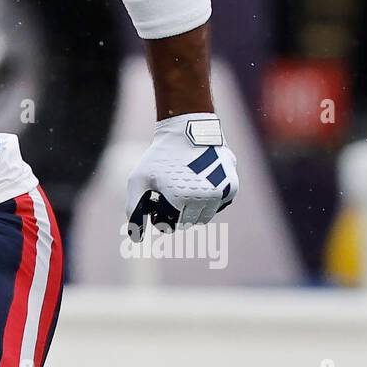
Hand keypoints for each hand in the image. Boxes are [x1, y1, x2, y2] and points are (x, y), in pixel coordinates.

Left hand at [125, 112, 237, 240]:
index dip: (161, 214)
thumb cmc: (160, 155)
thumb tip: (137, 238)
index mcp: (181, 199)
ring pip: (206, 216)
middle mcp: (205, 198)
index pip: (170, 225)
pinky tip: (200, 180)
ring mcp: (221, 193)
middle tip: (171, 191)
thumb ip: (134, 208)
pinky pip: (219, 204)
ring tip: (185, 186)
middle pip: (189, 222)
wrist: (189, 129)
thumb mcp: (139, 179)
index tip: (158, 199)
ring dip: (195, 208)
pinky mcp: (232, 187)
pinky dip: (210, 199)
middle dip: (178, 212)